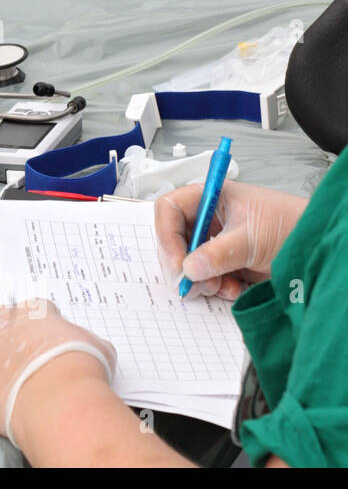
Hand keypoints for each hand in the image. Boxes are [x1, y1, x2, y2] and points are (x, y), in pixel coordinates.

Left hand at [0, 300, 115, 445]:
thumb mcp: (98, 349)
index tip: (38, 328)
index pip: (33, 307)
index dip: (35, 318)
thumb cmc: (81, 372)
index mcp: (37, 313)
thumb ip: (89, 342)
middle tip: (3, 333)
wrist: (57, 396)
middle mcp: (5, 323)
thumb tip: (92, 347)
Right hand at [153, 181, 306, 299]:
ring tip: (219, 286)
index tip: (177, 260)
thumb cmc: (294, 226)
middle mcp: (209, 219)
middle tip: (190, 282)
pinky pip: (205, 278)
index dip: (166, 234)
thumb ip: (218, 253)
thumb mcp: (252, 238)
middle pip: (173, 239)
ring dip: (199, 280)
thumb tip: (189, 268)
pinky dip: (214, 288)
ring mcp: (216, 243)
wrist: (321, 248)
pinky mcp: (226, 264)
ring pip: (187, 263)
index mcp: (211, 199)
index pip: (169, 209)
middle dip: (182, 263)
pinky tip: (232, 289)